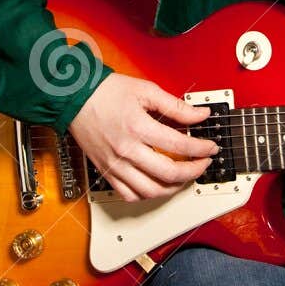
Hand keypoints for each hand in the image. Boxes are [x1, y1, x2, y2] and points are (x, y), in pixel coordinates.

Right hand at [66, 73, 218, 201]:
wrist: (74, 97)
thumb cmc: (105, 92)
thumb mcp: (145, 90)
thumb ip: (175, 106)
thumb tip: (200, 114)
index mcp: (138, 128)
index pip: (180, 146)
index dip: (202, 148)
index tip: (210, 147)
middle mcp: (127, 150)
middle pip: (169, 174)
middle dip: (194, 171)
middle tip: (203, 164)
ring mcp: (116, 164)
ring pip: (151, 190)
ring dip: (173, 188)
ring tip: (184, 177)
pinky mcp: (106, 171)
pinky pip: (129, 195)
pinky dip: (147, 195)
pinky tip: (156, 185)